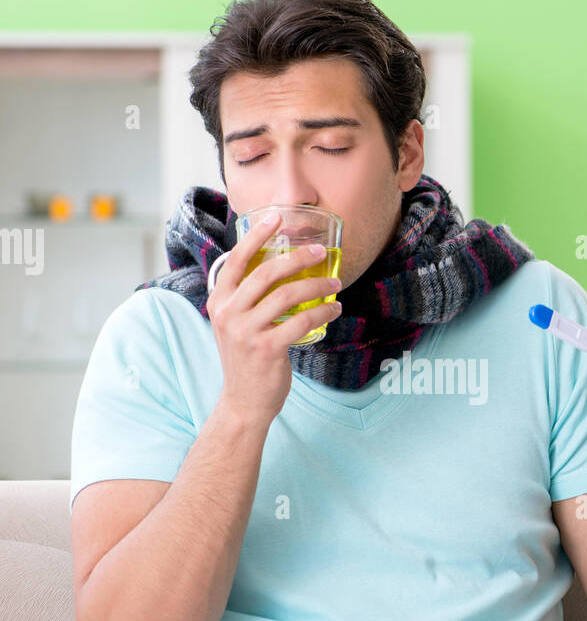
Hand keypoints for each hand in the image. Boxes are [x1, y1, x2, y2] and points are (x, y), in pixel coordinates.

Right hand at [207, 215, 342, 425]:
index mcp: (218, 302)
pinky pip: (302, 321)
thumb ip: (246, 298)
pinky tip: (334, 311)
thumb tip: (278, 268)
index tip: (277, 218)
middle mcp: (227, 313)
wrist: (244, 402)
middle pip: (267, 272)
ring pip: (288, 295)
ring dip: (318, 286)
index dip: (256, 236)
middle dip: (298, 257)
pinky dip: (323, 313)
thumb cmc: (246, 358)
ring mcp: (245, 331)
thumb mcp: (235, 324)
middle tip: (321, 252)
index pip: (236, 260)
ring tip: (335, 285)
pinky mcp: (267, 348)